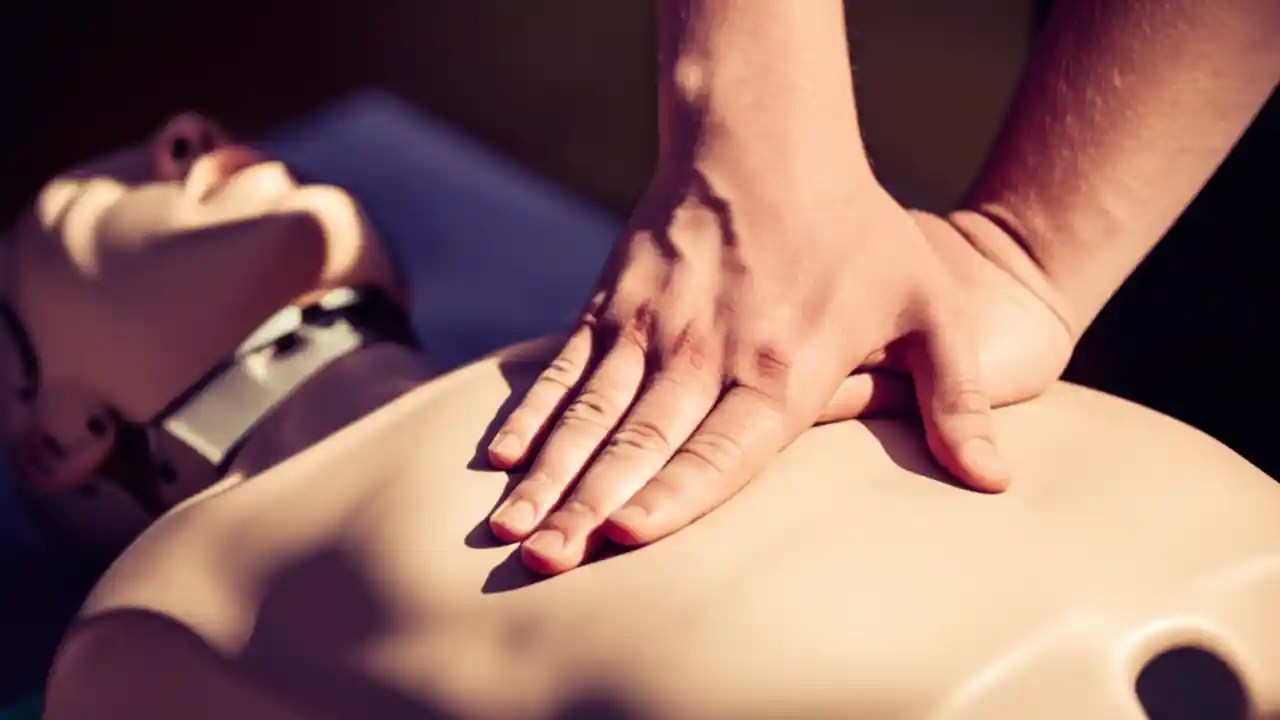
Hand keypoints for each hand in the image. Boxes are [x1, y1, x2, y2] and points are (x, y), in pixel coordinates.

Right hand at [484, 142, 1052, 572]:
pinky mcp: (612, 303)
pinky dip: (531, 415)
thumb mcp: (929, 309)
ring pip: (589, 414)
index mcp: (780, 368)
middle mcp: (704, 355)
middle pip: (638, 444)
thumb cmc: (854, 229)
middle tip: (541, 563)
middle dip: (586, 508)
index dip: (673, 496)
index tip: (623, 538)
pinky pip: (564, 369)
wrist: (767, 138)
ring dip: (547, 475)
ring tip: (507, 528)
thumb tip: (994, 481)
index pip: (722, 449)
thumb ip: (955, 399)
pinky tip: (501, 460)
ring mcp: (649, 328)